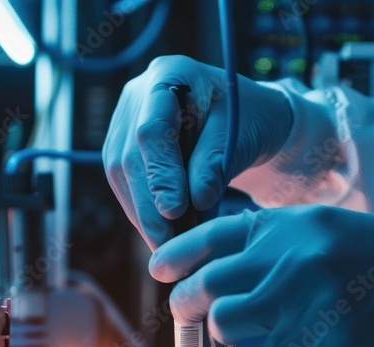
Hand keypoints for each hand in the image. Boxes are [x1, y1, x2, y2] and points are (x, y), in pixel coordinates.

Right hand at [103, 55, 292, 248]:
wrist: (248, 119)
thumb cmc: (252, 119)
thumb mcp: (243, 135)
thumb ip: (215, 164)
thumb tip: (194, 203)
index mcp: (169, 74)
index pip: (152, 130)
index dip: (160, 173)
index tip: (174, 211)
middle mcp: (138, 95)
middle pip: (129, 156)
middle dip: (148, 206)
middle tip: (168, 244)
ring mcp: (125, 120)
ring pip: (121, 175)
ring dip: (143, 215)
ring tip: (168, 245)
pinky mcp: (124, 147)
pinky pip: (126, 184)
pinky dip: (144, 212)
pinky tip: (162, 233)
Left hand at [148, 205, 373, 346]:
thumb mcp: (326, 230)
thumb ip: (272, 247)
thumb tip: (220, 276)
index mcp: (290, 224)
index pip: (210, 236)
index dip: (175, 257)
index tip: (161, 271)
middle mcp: (292, 255)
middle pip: (206, 286)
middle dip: (186, 306)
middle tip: (190, 316)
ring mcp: (307, 299)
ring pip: (227, 324)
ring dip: (224, 338)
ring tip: (238, 340)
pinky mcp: (324, 341)